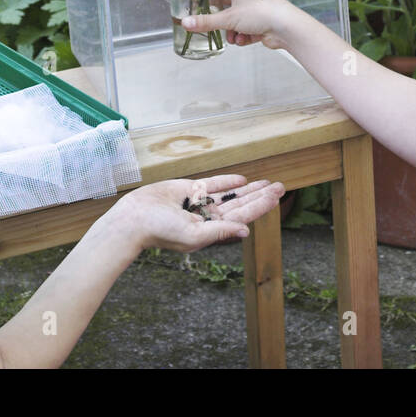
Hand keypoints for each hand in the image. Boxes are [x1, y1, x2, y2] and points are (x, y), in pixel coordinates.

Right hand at [118, 175, 285, 252]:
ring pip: (230, 194)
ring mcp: (199, 203)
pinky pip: (212, 184)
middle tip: (281, 187)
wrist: (134, 219)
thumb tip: (245, 231)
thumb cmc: (161, 232)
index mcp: (211, 230)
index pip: (242, 216)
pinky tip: (242, 180)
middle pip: (241, 204)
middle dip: (261, 196)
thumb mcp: (193, 236)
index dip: (260, 207)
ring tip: (267, 183)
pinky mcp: (187, 190)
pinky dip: (227, 182)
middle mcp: (208, 217)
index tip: (277, 198)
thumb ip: (220, 232)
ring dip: (248, 188)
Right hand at [180, 0, 295, 51]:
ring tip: (233, 37)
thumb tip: (186, 23)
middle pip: (224, 5)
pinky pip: (244, 29)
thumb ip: (205, 22)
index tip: (197, 3)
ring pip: (234, 21)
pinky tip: (244, 40)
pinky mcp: (260, 22)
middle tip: (211, 25)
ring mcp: (253, 9)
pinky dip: (242, 36)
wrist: (286, 26)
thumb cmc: (261, 13)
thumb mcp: (228, 18)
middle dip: (219, 19)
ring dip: (231, 31)